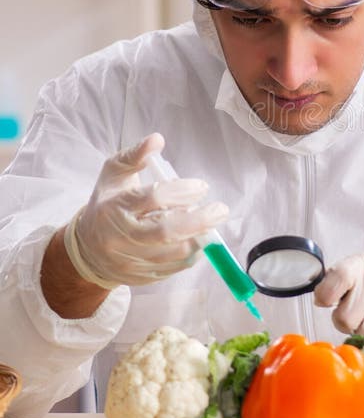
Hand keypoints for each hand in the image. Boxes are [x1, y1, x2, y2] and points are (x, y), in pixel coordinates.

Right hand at [63, 133, 227, 287]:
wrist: (87, 250)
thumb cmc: (108, 203)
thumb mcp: (114, 174)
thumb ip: (136, 156)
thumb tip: (157, 139)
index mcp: (114, 207)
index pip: (153, 198)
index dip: (182, 191)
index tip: (202, 188)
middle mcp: (120, 237)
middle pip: (166, 231)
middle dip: (199, 220)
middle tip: (221, 210)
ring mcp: (129, 261)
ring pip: (174, 252)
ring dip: (198, 237)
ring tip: (208, 224)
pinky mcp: (141, 278)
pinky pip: (174, 268)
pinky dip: (191, 254)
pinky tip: (197, 240)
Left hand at [313, 253, 363, 341]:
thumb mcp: (356, 273)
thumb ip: (335, 283)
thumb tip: (319, 299)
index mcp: (360, 265)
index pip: (337, 278)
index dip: (326, 295)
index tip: (326, 302)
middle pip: (344, 318)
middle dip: (347, 320)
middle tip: (359, 313)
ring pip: (360, 335)